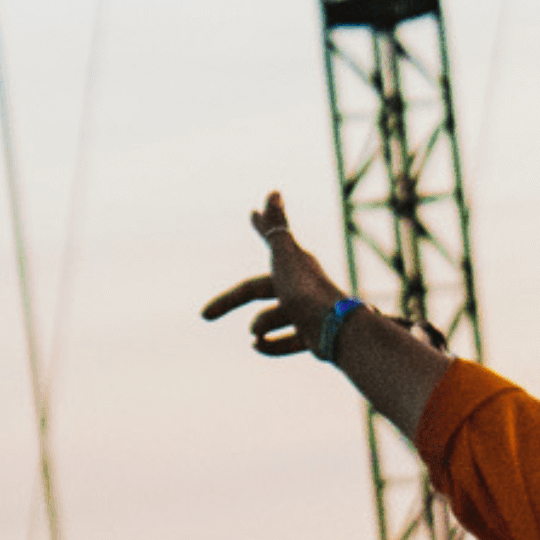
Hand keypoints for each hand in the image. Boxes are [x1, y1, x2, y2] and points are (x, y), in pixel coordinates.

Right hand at [200, 193, 349, 355]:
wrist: (334, 329)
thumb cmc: (305, 290)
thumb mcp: (285, 256)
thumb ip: (276, 228)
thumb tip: (273, 192)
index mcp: (295, 264)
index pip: (270, 242)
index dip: (259, 227)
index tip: (250, 213)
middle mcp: (301, 286)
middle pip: (258, 291)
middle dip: (231, 301)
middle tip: (204, 315)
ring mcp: (306, 312)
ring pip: (274, 318)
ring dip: (259, 326)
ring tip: (254, 335)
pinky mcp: (312, 337)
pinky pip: (287, 341)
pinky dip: (272, 345)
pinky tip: (258, 346)